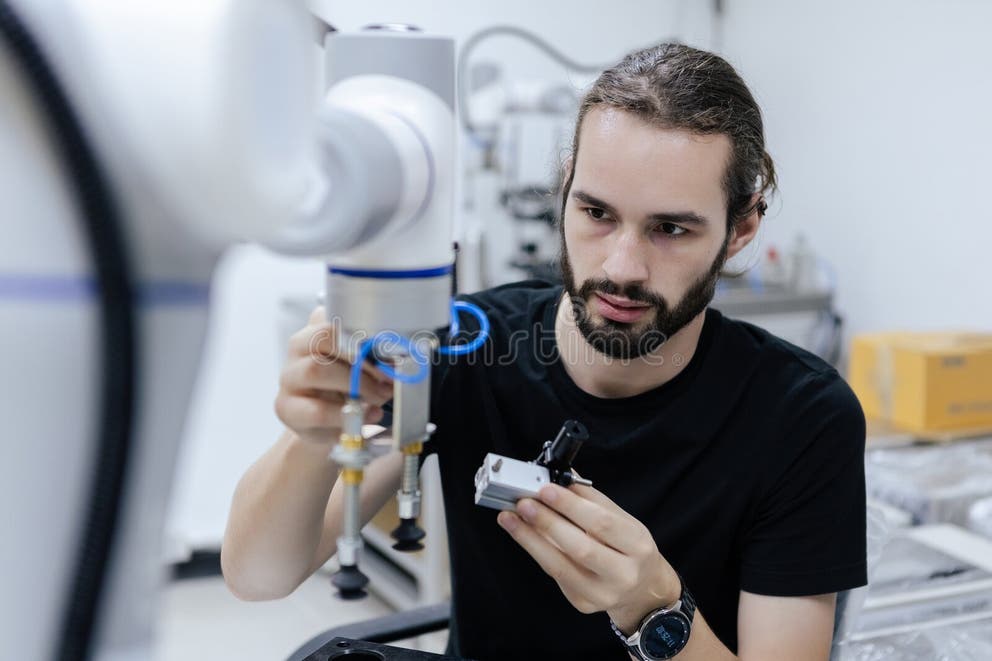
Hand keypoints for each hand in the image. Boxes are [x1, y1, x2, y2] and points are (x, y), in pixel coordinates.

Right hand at [274, 306, 392, 445]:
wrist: (321, 422)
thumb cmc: (344, 387)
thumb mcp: (360, 367)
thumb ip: (373, 357)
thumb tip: (396, 360)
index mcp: (317, 329)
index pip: (336, 317)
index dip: (366, 335)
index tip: (390, 353)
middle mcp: (297, 348)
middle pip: (324, 338)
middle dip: (362, 360)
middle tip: (387, 380)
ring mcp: (289, 378)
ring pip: (316, 370)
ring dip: (355, 385)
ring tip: (378, 398)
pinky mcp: (288, 409)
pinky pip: (316, 410)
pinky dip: (346, 416)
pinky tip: (365, 416)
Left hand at [497, 481, 680, 633]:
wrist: (642, 588)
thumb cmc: (630, 548)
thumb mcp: (623, 520)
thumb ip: (591, 499)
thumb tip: (561, 477)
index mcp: (638, 547)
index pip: (602, 524)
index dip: (571, 506)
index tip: (546, 489)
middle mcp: (623, 575)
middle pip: (581, 548)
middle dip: (547, 522)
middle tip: (524, 503)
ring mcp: (602, 594)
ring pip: (560, 566)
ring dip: (530, 539)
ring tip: (511, 518)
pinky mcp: (583, 603)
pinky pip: (554, 574)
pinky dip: (536, 551)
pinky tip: (523, 535)